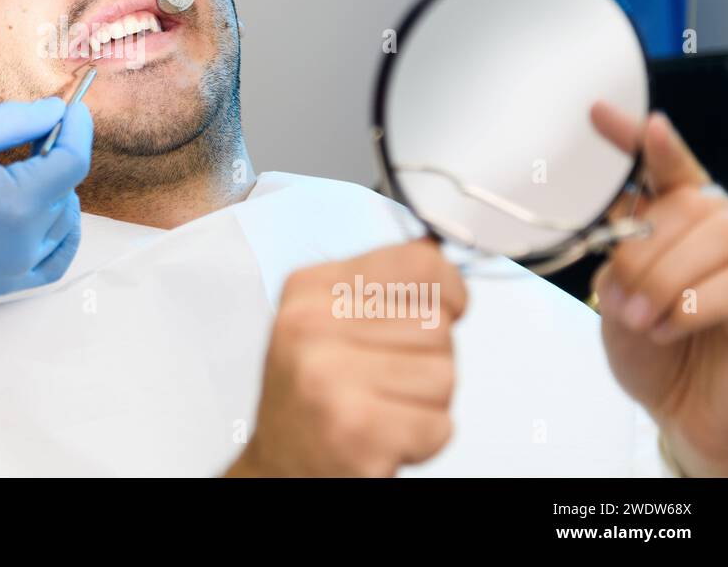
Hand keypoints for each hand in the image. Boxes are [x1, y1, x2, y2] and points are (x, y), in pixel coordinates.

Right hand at [0, 97, 92, 314]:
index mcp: (18, 203)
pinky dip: (62, 237)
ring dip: (56, 193)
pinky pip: (54, 263)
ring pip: (64, 223)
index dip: (77, 129)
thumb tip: (55, 112)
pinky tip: (52, 215)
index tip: (73, 109)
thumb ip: (16, 120)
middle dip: (57, 157)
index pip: (73, 161)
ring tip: (26, 170)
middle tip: (33, 134)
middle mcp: (25, 242)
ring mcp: (17, 268)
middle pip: (67, 189)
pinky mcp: (5, 284)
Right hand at [228, 238, 465, 476]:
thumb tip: (444, 263)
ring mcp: (329, 378)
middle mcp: (311, 326)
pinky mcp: (354, 430)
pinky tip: (384, 435)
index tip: (440, 310)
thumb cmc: (314, 392)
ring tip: (383, 407)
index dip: (448, 290)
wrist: (279, 465)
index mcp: (309, 288)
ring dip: (428, 402)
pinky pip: (439, 425)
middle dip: (431, 358)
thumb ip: (381, 286)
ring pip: (445, 375)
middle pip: (437, 324)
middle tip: (388, 378)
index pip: (419, 262)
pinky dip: (424, 439)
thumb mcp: (327, 319)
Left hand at [590, 102, 727, 475]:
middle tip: (620, 300)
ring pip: (719, 230)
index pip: (664, 165)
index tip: (598, 113)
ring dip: (667, 276)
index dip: (635, 137)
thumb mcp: (621, 296)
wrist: (685, 415)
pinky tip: (674, 326)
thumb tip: (621, 224)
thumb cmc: (655, 353)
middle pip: (689, 202)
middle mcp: (724, 228)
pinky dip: (698, 301)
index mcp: (680, 220)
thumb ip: (622, 252)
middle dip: (643, 250)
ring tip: (643, 318)